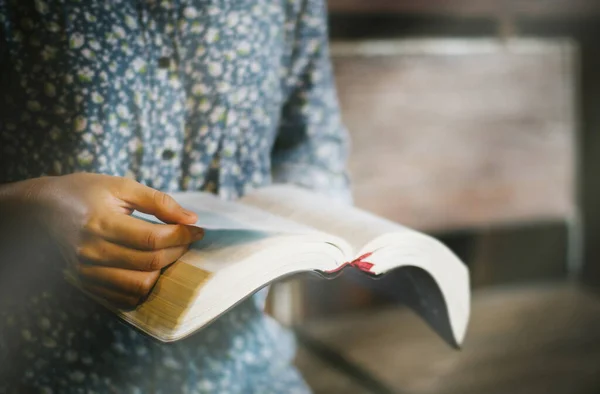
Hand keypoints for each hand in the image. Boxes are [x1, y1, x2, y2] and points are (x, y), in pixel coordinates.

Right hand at [27, 173, 203, 307]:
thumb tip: (191, 218)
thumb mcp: (120, 186)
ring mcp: (86, 271)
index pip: (152, 238)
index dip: (181, 235)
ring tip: (170, 253)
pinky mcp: (85, 283)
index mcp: (100, 223)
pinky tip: (152, 269)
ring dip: (164, 272)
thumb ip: (158, 201)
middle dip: (178, 251)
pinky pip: (123, 297)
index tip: (198, 229)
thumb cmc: (84, 192)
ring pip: (139, 286)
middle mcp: (91, 252)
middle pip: (149, 263)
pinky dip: (144, 287)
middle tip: (188, 239)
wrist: (42, 209)